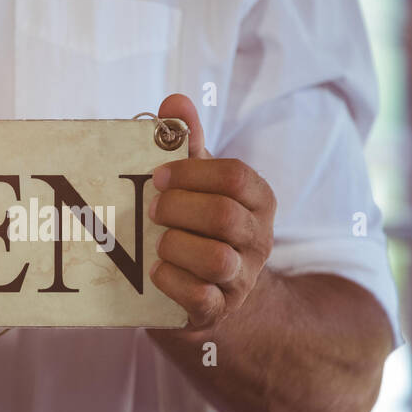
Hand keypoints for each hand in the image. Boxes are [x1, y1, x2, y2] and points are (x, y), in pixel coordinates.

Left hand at [148, 94, 276, 333]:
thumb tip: (174, 102)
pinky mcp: (219, 309)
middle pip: (225, 216)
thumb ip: (187, 143)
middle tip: (153, 209)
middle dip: (179, 208)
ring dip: (176, 245)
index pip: (236, 177)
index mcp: (258, 201)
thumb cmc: (198, 224)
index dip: (192, 173)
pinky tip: (157, 270)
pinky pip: (200, 297)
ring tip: (158, 242)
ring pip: (217, 259)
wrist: (207, 290)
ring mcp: (242, 278)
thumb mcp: (198, 183)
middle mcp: (258, 239)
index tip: (159, 175)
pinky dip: (172, 281)